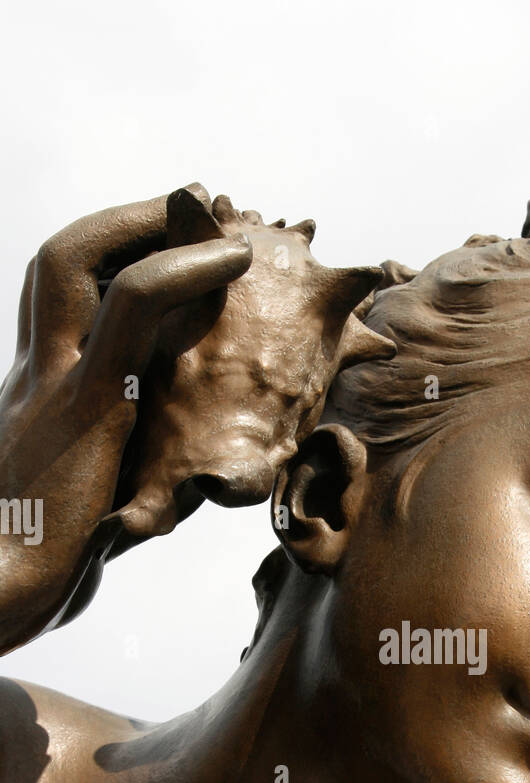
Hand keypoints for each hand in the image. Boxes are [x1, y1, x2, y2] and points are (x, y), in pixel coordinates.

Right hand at [0, 186, 251, 652]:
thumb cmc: (39, 569)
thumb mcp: (88, 507)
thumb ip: (121, 479)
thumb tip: (180, 484)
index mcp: (34, 395)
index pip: (59, 303)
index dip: (107, 263)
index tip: (162, 244)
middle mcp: (33, 372)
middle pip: (57, 263)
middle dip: (120, 222)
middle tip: (189, 203)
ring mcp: (52, 379)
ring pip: (76, 259)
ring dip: (144, 221)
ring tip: (214, 208)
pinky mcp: (84, 400)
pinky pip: (132, 306)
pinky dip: (182, 268)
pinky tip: (233, 258)